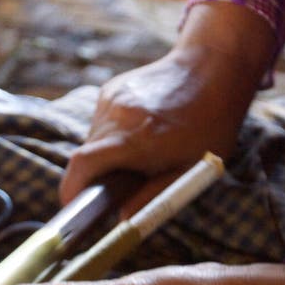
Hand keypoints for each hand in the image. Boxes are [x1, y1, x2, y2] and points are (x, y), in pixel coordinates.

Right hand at [61, 3, 275, 206]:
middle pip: (85, 157)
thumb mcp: (190, 170)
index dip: (71, 190)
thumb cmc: (209, 123)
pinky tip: (140, 131)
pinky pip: (100, 124)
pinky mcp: (110, 90)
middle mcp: (116, 115)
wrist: (213, 64)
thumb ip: (153, 197)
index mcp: (135, 139)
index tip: (73, 208)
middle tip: (121, 185)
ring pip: (92, 141)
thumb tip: (122, 219)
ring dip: (106, 156)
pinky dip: (112, 136)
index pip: (83, 165)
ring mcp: (110, 99)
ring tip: (140, 153)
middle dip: (95, 177)